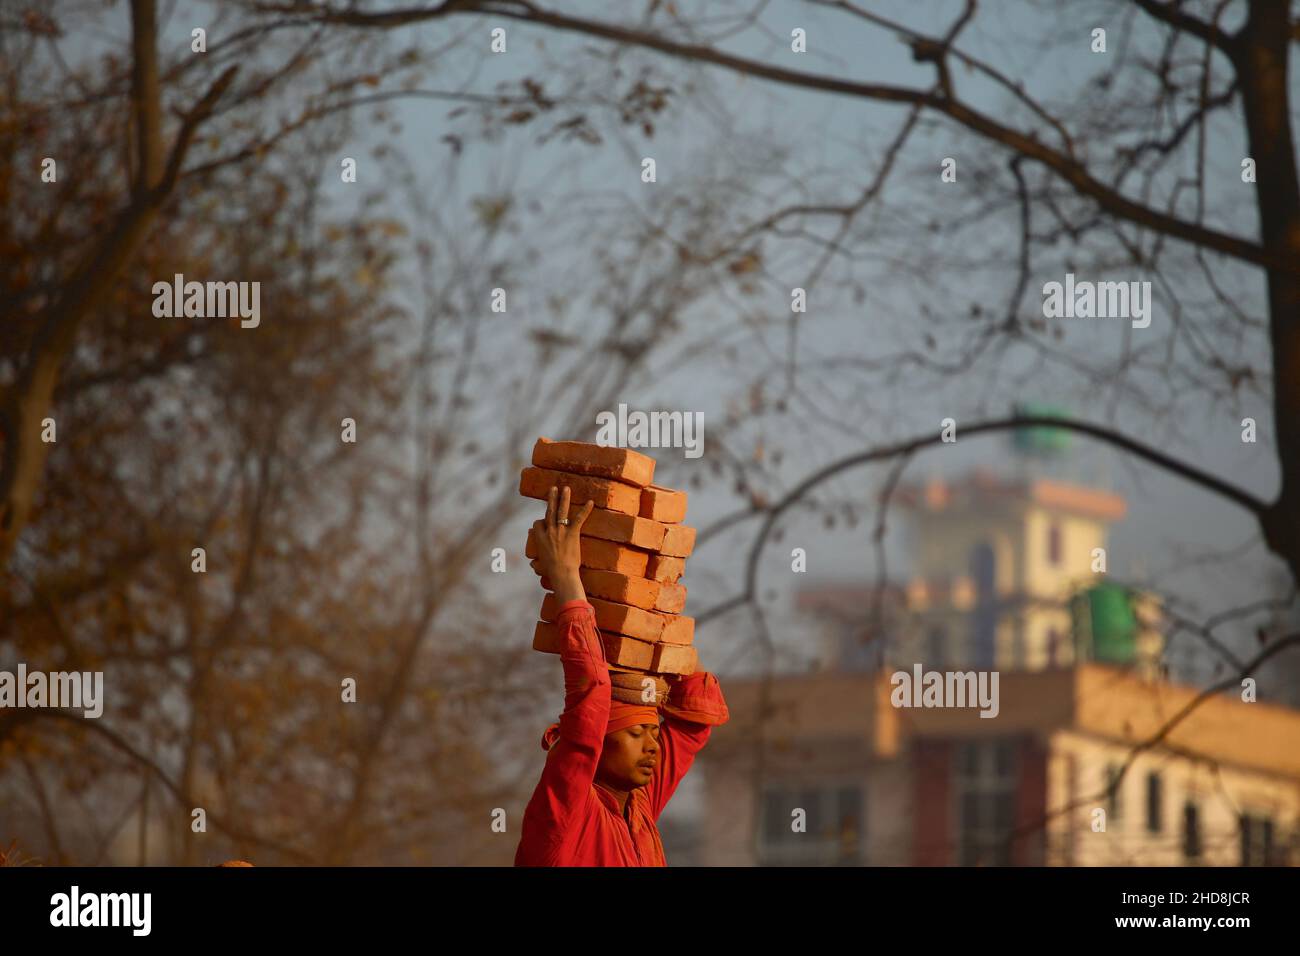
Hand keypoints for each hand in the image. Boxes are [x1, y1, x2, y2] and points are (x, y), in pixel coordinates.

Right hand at [530, 485, 593, 604]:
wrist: (561, 573)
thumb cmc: (551, 572)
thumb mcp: (539, 565)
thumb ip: (535, 562)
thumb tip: (531, 564)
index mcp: (539, 538)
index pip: (538, 523)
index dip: (540, 522)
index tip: (543, 522)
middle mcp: (549, 531)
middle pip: (549, 511)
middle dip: (551, 498)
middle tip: (553, 488)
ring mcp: (561, 531)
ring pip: (561, 510)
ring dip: (564, 498)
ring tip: (566, 489)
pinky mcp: (572, 533)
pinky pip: (579, 518)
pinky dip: (585, 510)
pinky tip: (590, 502)